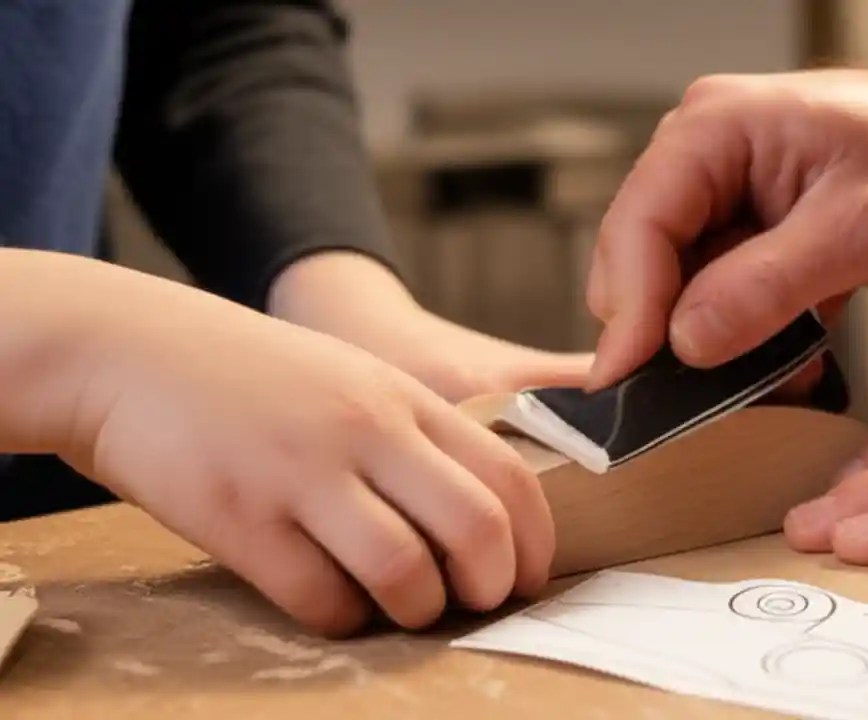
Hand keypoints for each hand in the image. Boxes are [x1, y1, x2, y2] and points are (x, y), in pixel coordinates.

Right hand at [63, 261, 553, 635]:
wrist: (127, 351)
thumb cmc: (252, 378)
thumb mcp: (353, 381)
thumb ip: (416, 435)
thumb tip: (480, 519)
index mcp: (403, 398)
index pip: (509, 475)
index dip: (535, 543)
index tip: (527, 578)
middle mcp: (366, 431)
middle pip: (478, 528)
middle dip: (493, 585)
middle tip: (476, 603)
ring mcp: (304, 473)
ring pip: (407, 572)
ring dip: (418, 611)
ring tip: (402, 607)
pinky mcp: (242, 518)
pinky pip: (321, 599)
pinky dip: (341, 618)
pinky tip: (329, 601)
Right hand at [586, 67, 867, 387]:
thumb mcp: (862, 224)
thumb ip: (769, 284)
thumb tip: (688, 341)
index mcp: (714, 130)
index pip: (639, 225)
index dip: (629, 310)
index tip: (628, 383)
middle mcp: (699, 157)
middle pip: (638, 263)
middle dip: (670, 333)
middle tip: (712, 395)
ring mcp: (714, 196)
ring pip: (673, 292)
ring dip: (716, 343)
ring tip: (778, 373)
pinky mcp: (735, 232)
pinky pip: (711, 299)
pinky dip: (743, 337)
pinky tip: (790, 356)